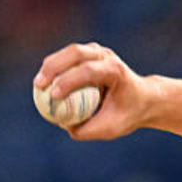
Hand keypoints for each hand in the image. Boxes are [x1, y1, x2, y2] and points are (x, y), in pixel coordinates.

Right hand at [33, 42, 151, 140]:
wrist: (144, 99)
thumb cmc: (128, 114)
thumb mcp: (112, 127)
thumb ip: (88, 129)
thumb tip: (63, 124)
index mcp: (116, 71)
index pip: (89, 71)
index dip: (68, 81)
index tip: (53, 96)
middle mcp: (107, 57)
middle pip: (76, 53)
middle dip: (54, 67)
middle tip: (39, 85)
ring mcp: (99, 52)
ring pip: (70, 52)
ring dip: (51, 65)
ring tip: (38, 84)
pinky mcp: (90, 53)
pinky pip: (68, 57)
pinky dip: (55, 67)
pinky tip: (44, 82)